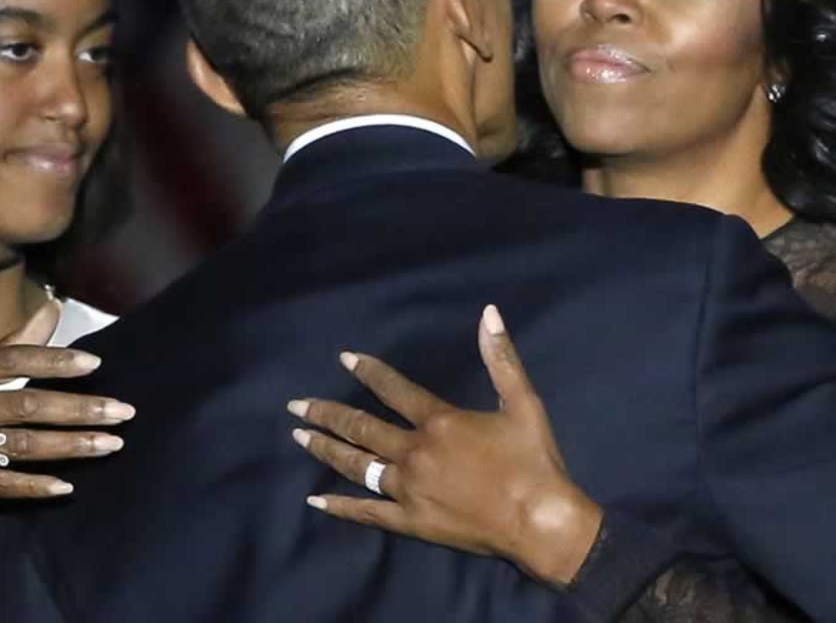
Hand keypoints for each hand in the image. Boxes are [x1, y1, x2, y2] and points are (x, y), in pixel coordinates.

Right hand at [0, 299, 135, 548]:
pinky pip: (3, 484)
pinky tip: (68, 485)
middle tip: (122, 412)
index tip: (95, 365)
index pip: (12, 360)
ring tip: (111, 443)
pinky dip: (36, 486)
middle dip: (80, 409)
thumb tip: (54, 308)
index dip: (54, 361)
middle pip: (27, 407)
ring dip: (71, 446)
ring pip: (23, 446)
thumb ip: (12, 343)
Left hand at [289, 305, 601, 587]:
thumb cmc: (533, 461)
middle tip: (295, 405)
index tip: (343, 358)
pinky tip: (315, 500)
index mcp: (439, 422)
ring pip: (356, 466)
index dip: (367, 371)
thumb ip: (501, 358)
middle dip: (326, 413)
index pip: (393, 390)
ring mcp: (408, 489)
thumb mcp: (524, 403)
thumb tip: (488, 313)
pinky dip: (340, 506)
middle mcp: (415, 453)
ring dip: (325, 449)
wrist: (540, 521)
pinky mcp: (410, 521)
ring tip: (299, 437)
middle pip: (361, 428)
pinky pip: (367, 512)